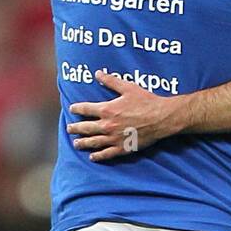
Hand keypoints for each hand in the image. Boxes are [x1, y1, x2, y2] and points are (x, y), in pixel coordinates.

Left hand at [66, 71, 182, 160]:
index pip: (85, 109)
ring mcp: (114, 138)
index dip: (76, 109)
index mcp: (107, 109)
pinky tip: (92, 157)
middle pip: (85, 128)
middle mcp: (108, 125)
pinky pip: (107, 154)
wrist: (161, 118)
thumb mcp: (128, 87)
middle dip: (75, 128)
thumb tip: (98, 73)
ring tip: (76, 144)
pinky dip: (98, 156)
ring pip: (93, 142)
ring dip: (83, 143)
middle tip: (69, 129)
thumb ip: (111, 81)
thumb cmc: (146, 101)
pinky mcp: (123, 147)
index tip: (72, 109)